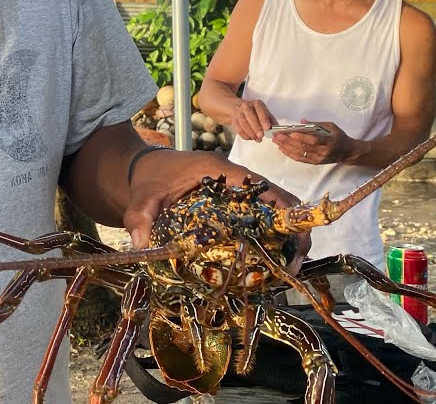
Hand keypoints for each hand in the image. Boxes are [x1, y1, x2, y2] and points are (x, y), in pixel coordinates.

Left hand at [122, 149, 309, 273]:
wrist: (142, 167)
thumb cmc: (148, 178)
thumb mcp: (143, 198)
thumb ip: (140, 218)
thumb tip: (142, 245)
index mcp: (221, 170)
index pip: (264, 186)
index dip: (285, 210)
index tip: (294, 238)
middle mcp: (236, 177)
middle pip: (279, 198)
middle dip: (293, 228)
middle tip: (294, 263)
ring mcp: (237, 188)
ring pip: (273, 208)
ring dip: (284, 233)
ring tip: (286, 267)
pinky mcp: (233, 200)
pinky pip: (260, 214)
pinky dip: (269, 233)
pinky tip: (266, 260)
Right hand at [227, 98, 274, 141]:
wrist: (239, 108)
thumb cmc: (255, 112)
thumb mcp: (265, 112)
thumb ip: (271, 120)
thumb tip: (276, 130)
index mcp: (257, 104)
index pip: (260, 110)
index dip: (263, 119)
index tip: (267, 128)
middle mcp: (246, 106)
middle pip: (250, 116)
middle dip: (256, 127)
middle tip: (261, 135)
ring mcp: (239, 113)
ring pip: (243, 123)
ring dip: (251, 133)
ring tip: (257, 139)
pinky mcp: (234, 120)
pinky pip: (238, 129)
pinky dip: (244, 135)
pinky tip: (250, 138)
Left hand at [272, 120, 347, 164]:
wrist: (347, 152)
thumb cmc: (339, 136)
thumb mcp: (331, 126)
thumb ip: (316, 124)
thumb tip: (301, 121)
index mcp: (329, 141)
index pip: (314, 140)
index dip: (302, 137)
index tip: (291, 133)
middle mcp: (323, 152)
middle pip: (303, 147)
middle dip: (288, 141)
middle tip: (277, 135)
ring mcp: (318, 159)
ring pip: (300, 154)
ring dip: (286, 147)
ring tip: (276, 141)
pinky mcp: (315, 162)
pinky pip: (300, 159)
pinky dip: (290, 154)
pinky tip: (282, 148)